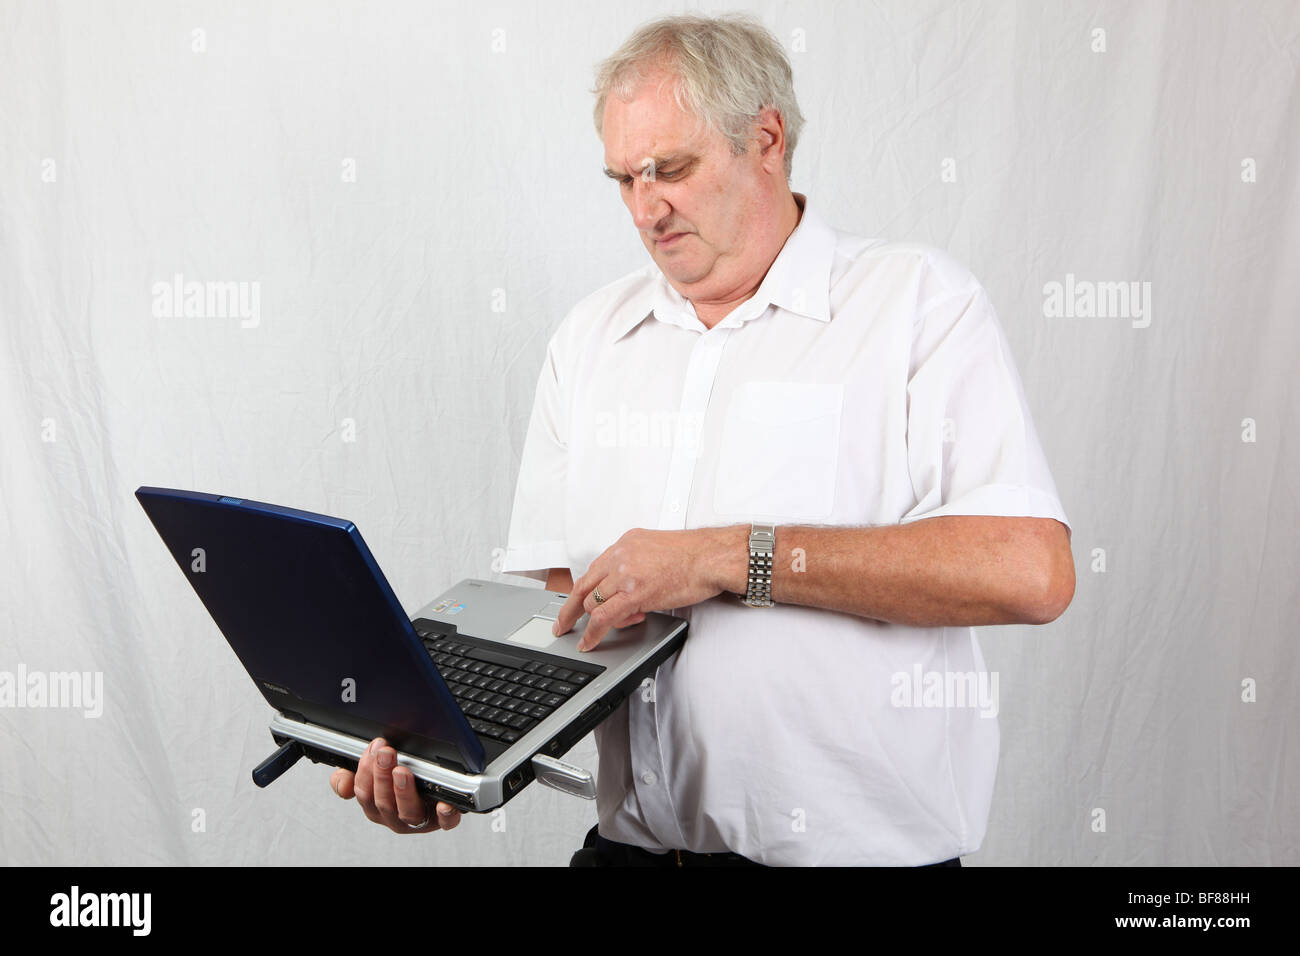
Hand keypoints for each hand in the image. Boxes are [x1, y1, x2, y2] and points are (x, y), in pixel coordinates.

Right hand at [330, 737, 460, 833]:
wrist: (438, 785)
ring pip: (407, 812)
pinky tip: (443, 803)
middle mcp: (395, 815)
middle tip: (386, 753)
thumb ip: (352, 775)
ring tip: (402, 771)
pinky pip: (446, 821)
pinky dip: (445, 814)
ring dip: (403, 791)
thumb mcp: (372, 772)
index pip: (363, 794)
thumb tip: (340, 780)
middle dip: (382, 776)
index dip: (365, 773)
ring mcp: (419, 820)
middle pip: (383, 802)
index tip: (372, 750)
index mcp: (376, 805)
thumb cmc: (404, 778)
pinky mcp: (444, 820)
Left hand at [552, 526, 740, 651]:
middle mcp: (620, 555)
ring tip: (585, 637)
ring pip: (592, 603)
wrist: (711, 557)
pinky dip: (592, 633)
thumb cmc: (694, 556)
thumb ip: (636, 564)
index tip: (574, 602)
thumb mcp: (656, 549)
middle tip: (562, 623)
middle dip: (570, 608)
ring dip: (587, 623)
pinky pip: (603, 617)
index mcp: (625, 544)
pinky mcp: (634, 593)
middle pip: (584, 585)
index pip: (594, 570)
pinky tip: (590, 641)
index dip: (581, 590)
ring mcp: (625, 574)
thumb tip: (628, 589)